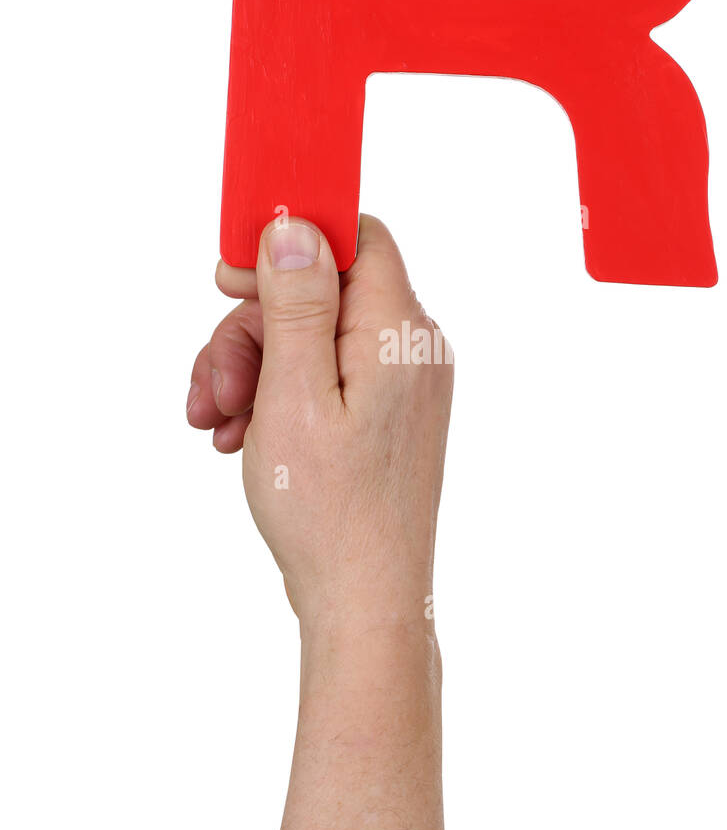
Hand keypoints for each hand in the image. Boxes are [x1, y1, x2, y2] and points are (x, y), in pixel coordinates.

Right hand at [187, 216, 452, 630]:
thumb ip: (297, 304)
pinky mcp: (381, 416)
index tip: (230, 276)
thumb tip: (295, 226)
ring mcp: (397, 386)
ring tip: (217, 424)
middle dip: (252, 330)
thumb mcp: (295, 395)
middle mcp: (408, 351)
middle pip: (317, 294)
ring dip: (250, 371)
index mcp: (398, 333)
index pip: (355, 237)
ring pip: (309, 339)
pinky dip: (273, 399)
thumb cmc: (330, 510)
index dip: (288, 244)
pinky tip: (238, 438)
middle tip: (215, 386)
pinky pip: (320, 379)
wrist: (365, 602)